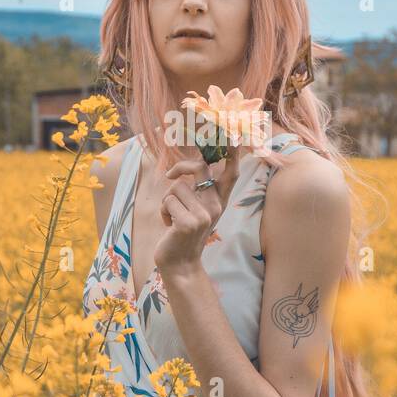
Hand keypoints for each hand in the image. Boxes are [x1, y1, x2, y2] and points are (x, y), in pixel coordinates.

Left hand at [153, 145, 242, 281]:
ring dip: (166, 201)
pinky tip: (169, 226)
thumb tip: (188, 166)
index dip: (232, 152)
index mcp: (219, 200)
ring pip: (176, 187)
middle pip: (199, 168)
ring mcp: (204, 214)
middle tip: (168, 175)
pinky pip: (167, 201)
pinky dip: (162, 212)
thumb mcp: (196, 210)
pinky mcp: (188, 223)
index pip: (231, 172)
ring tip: (171, 217)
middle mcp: (216, 205)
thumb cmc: (183, 232)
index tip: (233, 133)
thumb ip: (198, 190)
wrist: (180, 263)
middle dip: (179, 167)